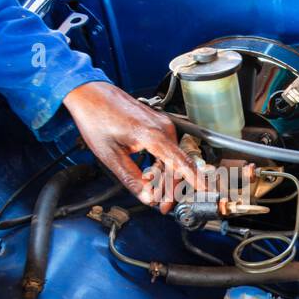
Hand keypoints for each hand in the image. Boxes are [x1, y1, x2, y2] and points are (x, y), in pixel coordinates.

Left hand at [63, 81, 200, 212]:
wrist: (90, 93)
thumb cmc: (96, 116)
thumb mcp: (110, 154)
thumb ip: (130, 178)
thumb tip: (146, 196)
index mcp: (152, 135)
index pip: (180, 162)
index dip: (195, 180)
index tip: (207, 192)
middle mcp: (163, 128)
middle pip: (178, 166)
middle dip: (170, 188)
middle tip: (160, 205)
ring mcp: (163, 125)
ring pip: (173, 160)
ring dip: (164, 177)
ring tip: (150, 190)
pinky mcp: (160, 125)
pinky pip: (168, 150)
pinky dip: (161, 165)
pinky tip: (149, 173)